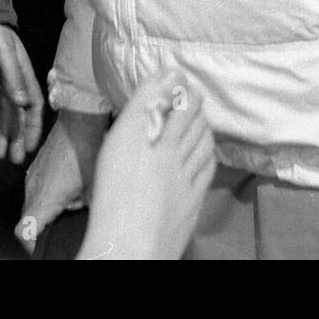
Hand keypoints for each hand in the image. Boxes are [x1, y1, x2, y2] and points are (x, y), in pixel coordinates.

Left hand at [0, 24, 43, 163]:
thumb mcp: (6, 55)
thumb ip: (14, 78)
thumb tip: (23, 104)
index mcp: (25, 80)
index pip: (33, 108)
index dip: (33, 128)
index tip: (29, 147)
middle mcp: (13, 87)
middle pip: (16, 117)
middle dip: (16, 138)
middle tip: (13, 161)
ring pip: (0, 117)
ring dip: (0, 135)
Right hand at [17, 107, 109, 251]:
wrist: (79, 122)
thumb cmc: (88, 155)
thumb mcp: (91, 190)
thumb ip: (80, 210)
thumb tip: (82, 220)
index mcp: (44, 200)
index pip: (23, 232)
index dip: (31, 244)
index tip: (42, 246)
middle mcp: (32, 190)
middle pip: (26, 221)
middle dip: (39, 229)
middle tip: (58, 228)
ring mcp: (31, 177)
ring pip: (30, 205)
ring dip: (42, 212)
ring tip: (65, 208)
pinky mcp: (35, 167)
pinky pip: (34, 190)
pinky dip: (44, 197)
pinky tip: (64, 191)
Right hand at [79, 70, 214, 258]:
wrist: (128, 243)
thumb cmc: (110, 196)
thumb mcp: (115, 144)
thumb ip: (139, 108)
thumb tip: (163, 77)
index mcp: (143, 136)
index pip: (166, 101)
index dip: (175, 85)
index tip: (177, 75)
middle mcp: (168, 150)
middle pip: (188, 118)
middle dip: (192, 101)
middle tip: (193, 92)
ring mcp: (184, 175)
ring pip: (201, 139)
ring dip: (203, 122)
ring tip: (201, 116)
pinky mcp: (193, 197)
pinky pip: (207, 165)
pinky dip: (208, 150)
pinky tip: (206, 148)